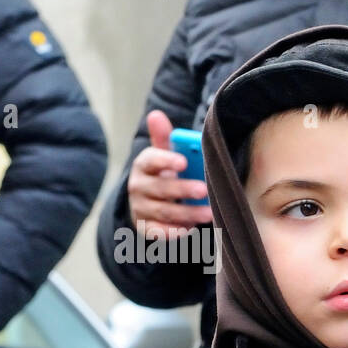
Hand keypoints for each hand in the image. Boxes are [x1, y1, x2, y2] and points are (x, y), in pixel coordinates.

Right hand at [126, 110, 212, 238]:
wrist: (146, 202)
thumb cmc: (161, 174)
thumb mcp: (161, 156)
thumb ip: (163, 138)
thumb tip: (156, 115)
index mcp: (144, 165)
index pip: (150, 160)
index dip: (165, 161)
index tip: (183, 162)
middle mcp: (139, 187)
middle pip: (160, 188)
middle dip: (182, 189)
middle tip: (204, 189)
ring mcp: (141, 208)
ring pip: (164, 212)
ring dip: (186, 213)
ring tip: (209, 213)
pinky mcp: (146, 227)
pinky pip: (158, 232)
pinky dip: (172, 233)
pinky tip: (188, 230)